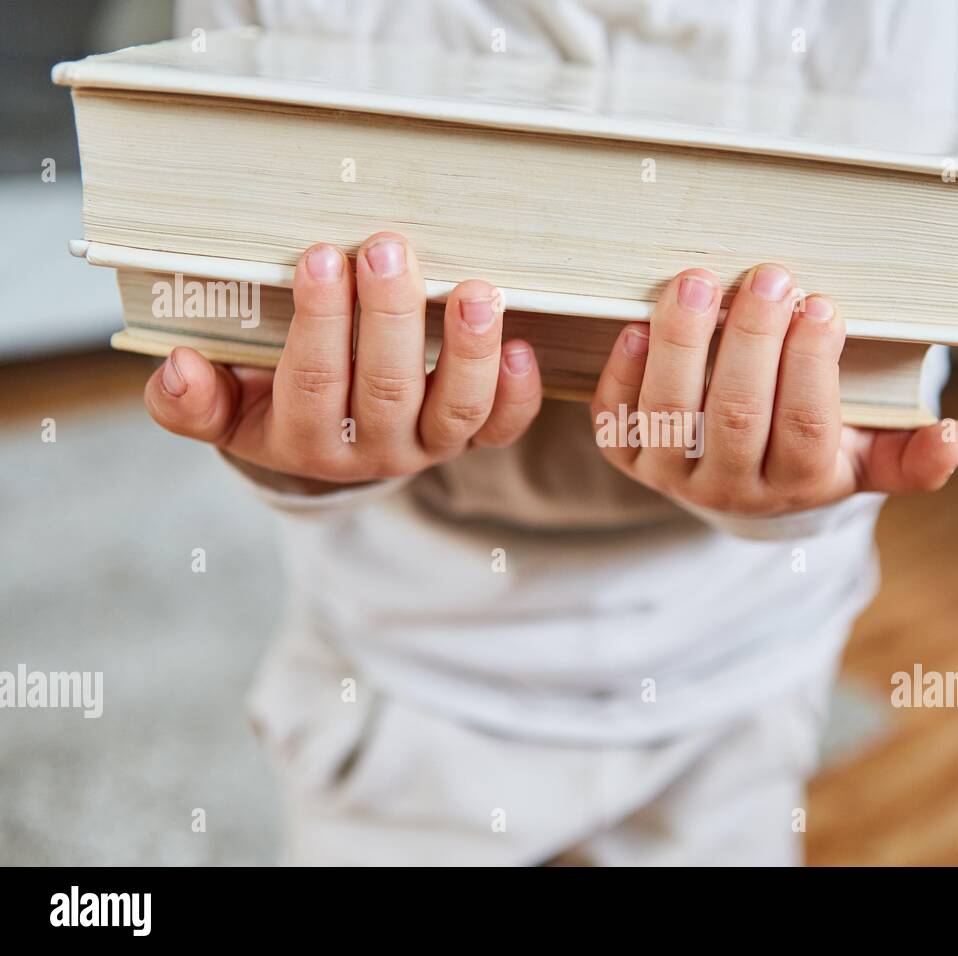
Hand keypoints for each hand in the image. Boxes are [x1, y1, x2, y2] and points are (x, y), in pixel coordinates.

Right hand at [144, 231, 541, 481]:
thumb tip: (176, 369)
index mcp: (304, 440)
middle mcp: (371, 449)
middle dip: (390, 316)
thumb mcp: (226, 410)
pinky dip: (517, 393)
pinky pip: (502, 428)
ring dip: (467, 349)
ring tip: (474, 289)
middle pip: (387, 388)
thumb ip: (193, 401)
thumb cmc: (274, 404)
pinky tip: (521, 345)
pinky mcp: (471, 438)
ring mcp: (427, 445)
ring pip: (455, 408)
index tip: (320, 255)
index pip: (312, 382)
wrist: (327, 446)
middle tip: (388, 247)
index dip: (319, 322)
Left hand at [590, 265, 957, 515]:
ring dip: (684, 343)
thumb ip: (912, 456)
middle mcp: (731, 488)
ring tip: (700, 281)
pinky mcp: (627, 454)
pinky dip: (623, 372)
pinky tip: (638, 324)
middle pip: (739, 415)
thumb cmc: (811, 446)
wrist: (742, 477)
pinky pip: (615, 419)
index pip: (806, 428)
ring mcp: (673, 474)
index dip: (813, 366)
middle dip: (755, 341)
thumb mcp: (866, 457)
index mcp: (798, 484)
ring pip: (673, 412)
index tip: (823, 304)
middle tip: (772, 275)